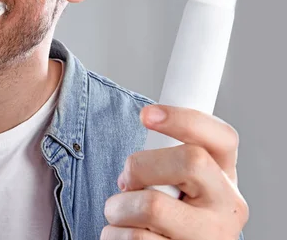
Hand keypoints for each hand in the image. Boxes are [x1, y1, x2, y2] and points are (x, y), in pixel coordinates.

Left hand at [102, 105, 248, 239]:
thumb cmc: (166, 218)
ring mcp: (210, 238)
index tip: (146, 114)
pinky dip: (115, 235)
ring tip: (122, 216)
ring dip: (118, 208)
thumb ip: (166, 162)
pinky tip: (126, 238)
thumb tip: (142, 134)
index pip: (222, 137)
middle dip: (139, 166)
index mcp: (224, 179)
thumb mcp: (177, 185)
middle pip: (190, 161)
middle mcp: (227, 208)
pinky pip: (136, 239)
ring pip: (151, 205)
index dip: (185, 119)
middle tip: (126, 183)